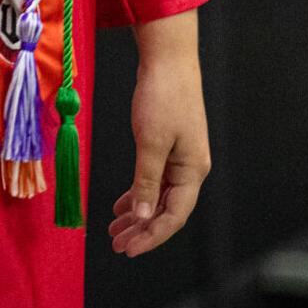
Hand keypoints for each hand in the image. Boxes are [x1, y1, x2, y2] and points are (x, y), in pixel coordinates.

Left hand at [109, 9, 210, 257]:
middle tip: (117, 245)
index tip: (128, 249)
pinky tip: (122, 205)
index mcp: (192, 171)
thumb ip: (147, 182)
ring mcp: (180, 157)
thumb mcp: (151, 142)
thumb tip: (144, 218)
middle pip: (167, 210)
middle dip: (142, 230)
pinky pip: (154, 179)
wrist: (168, 58)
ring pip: (159, 196)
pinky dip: (139, 193)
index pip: (174, 216)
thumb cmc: (162, 96)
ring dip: (138, 214)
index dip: (151, 236)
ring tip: (115, 230)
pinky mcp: (169, 145)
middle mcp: (190, 168)